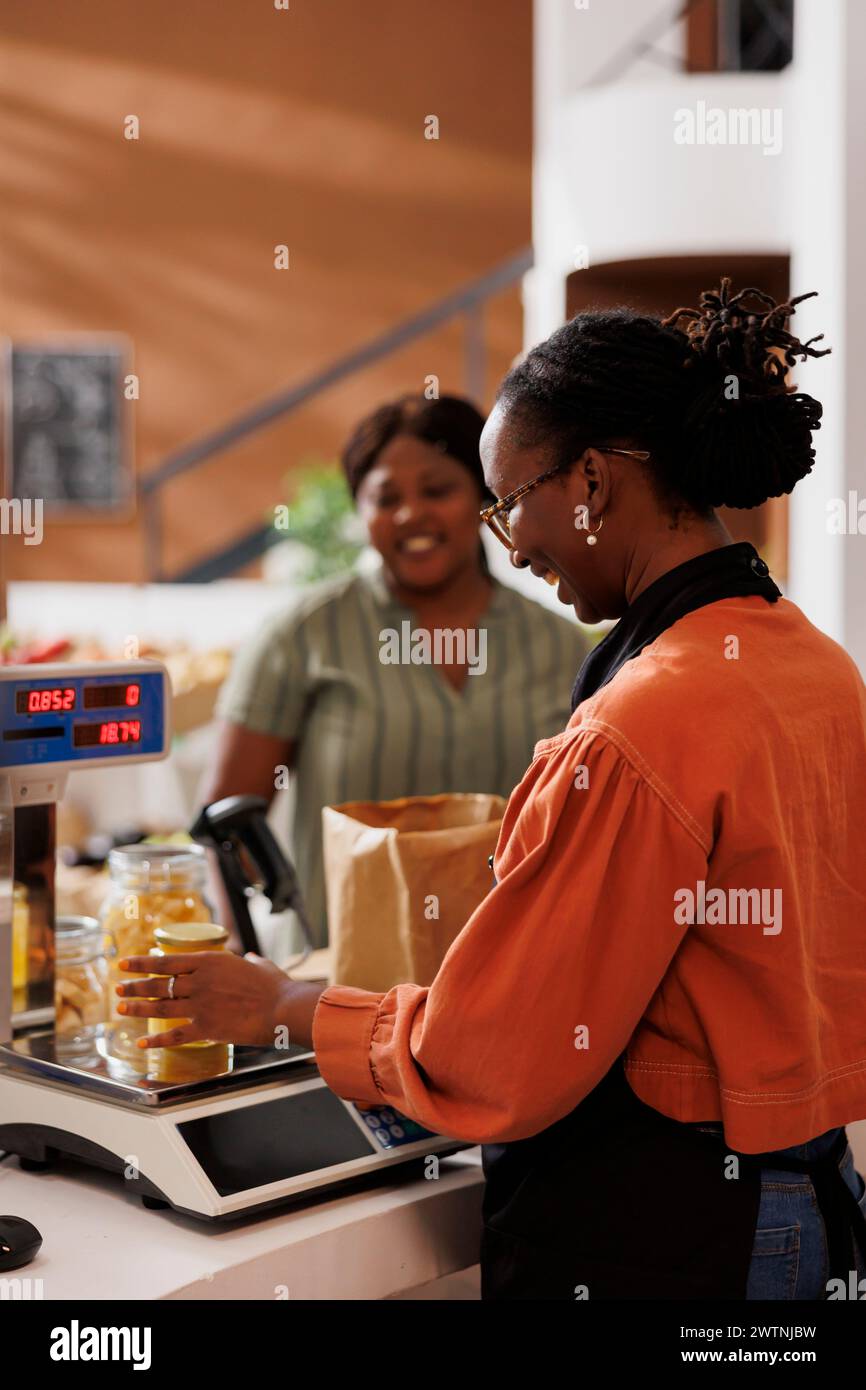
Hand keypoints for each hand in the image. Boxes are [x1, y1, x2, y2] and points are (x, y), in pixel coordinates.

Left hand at [116, 951, 324, 1050]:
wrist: (282, 1008)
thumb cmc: (274, 986)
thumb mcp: (260, 965)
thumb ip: (250, 961)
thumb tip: (250, 958)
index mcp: (209, 962)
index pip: (166, 961)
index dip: (142, 963)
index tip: (125, 964)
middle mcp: (199, 982)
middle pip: (158, 985)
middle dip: (135, 987)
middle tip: (119, 989)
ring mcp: (201, 1006)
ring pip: (160, 1008)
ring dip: (138, 1009)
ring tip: (121, 1009)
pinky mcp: (206, 1029)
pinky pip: (175, 1036)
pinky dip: (156, 1041)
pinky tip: (142, 1043)